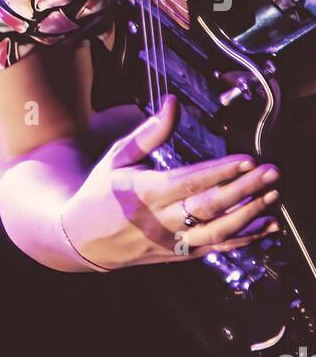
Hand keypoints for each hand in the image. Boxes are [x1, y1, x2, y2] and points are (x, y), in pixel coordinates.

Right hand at [61, 95, 280, 270]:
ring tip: (272, 197)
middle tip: (271, 174)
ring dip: (249, 215)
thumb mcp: (118, 156)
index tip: (247, 159)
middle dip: (244, 190)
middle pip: (210, 206)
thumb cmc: (101, 191)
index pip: (191, 181)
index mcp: (145, 192)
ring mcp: (171, 240)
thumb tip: (172, 103)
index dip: (221, 171)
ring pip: (217, 231)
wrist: (83, 238)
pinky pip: (216, 248)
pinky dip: (243, 239)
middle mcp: (161, 220)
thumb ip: (149, 132)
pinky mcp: (179, 254)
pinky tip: (263, 226)